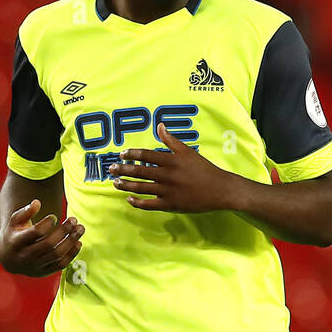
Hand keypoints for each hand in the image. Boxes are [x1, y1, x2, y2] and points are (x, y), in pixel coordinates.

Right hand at [0, 199, 83, 276]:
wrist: (10, 259)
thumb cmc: (15, 235)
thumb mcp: (15, 222)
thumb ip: (26, 211)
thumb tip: (37, 203)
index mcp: (17, 242)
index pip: (35, 232)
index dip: (47, 223)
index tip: (54, 216)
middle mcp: (26, 256)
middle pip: (49, 244)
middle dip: (64, 230)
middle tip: (73, 219)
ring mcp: (36, 266)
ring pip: (57, 254)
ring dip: (71, 241)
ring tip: (80, 228)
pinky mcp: (44, 272)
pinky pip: (61, 264)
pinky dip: (72, 254)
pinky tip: (78, 242)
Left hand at [107, 124, 239, 212]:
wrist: (220, 190)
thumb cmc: (204, 169)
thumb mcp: (188, 151)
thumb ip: (171, 140)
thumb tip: (160, 125)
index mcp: (171, 160)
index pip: (146, 155)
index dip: (131, 154)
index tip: (121, 155)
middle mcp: (167, 175)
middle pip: (139, 171)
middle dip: (123, 169)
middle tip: (110, 169)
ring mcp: (168, 191)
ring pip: (141, 188)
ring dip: (126, 185)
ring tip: (115, 183)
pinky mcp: (171, 205)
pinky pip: (149, 204)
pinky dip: (137, 202)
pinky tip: (129, 199)